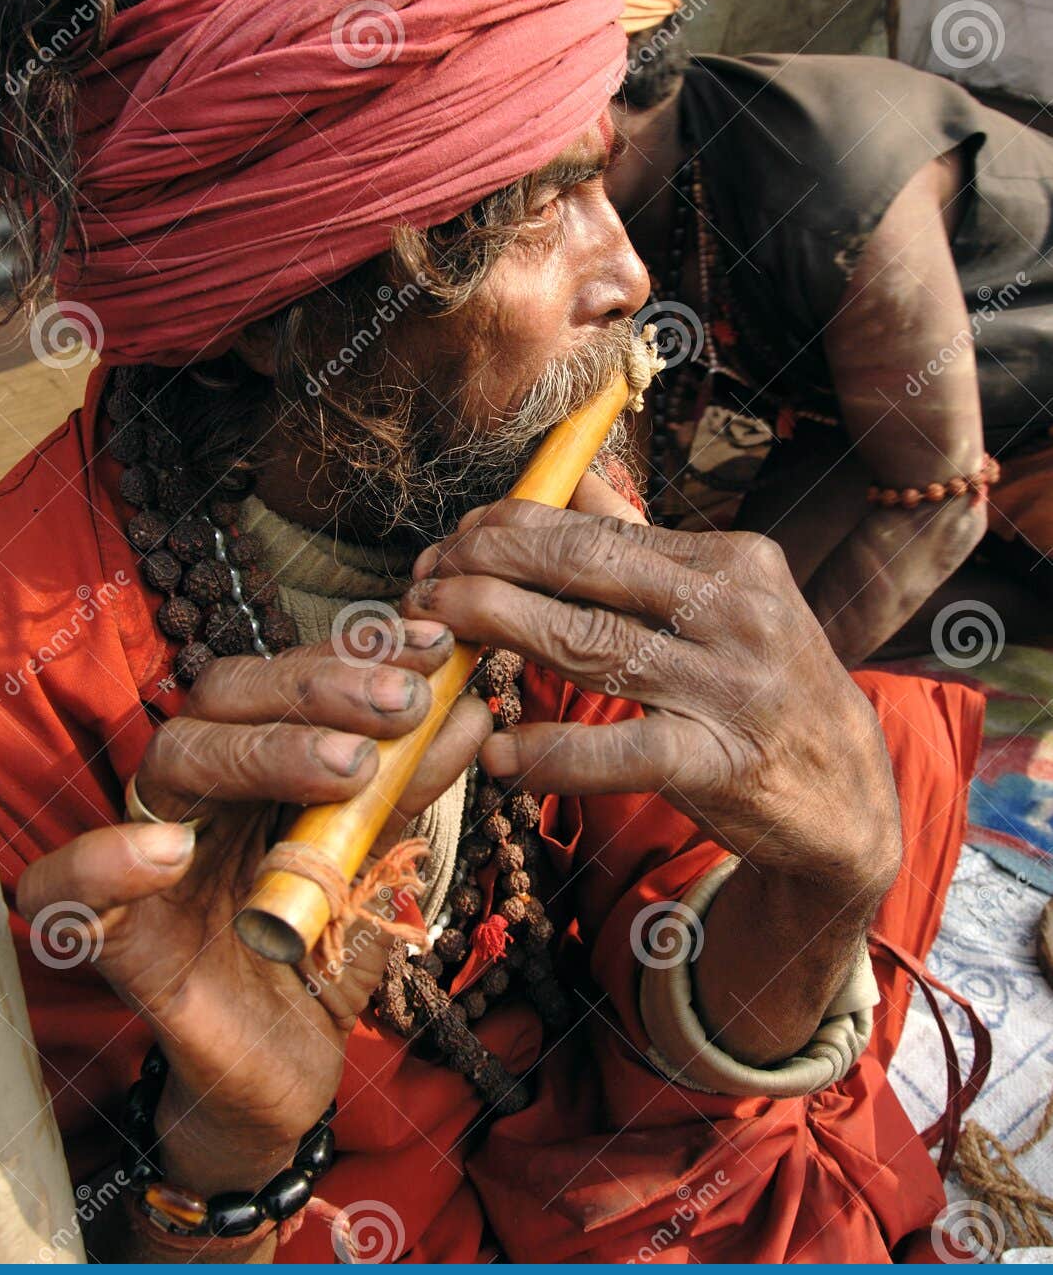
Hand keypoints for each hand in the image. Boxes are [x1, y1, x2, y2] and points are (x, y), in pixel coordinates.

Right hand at [16, 627, 490, 1195]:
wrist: (288, 1068)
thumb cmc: (323, 953)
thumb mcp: (378, 862)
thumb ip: (408, 789)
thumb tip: (470, 711)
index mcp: (253, 762)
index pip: (285, 677)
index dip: (355, 652)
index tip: (433, 644)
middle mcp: (200, 791)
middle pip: (226, 697)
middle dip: (320, 686)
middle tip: (404, 703)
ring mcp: (154, 856)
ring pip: (172, 761)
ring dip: (262, 751)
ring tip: (352, 766)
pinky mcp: (116, 938)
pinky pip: (66, 890)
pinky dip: (103, 863)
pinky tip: (166, 852)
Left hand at [403, 503, 900, 902]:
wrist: (849, 796)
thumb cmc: (765, 688)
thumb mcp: (727, 603)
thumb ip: (647, 544)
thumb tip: (577, 477)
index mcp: (732, 561)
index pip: (603, 531)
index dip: (515, 529)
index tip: (455, 538)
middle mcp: (735, 612)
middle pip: (590, 573)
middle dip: (493, 565)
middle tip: (426, 576)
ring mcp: (730, 687)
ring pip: (595, 646)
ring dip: (502, 631)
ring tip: (436, 630)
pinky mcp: (722, 763)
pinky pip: (624, 752)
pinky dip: (557, 750)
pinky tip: (502, 751)